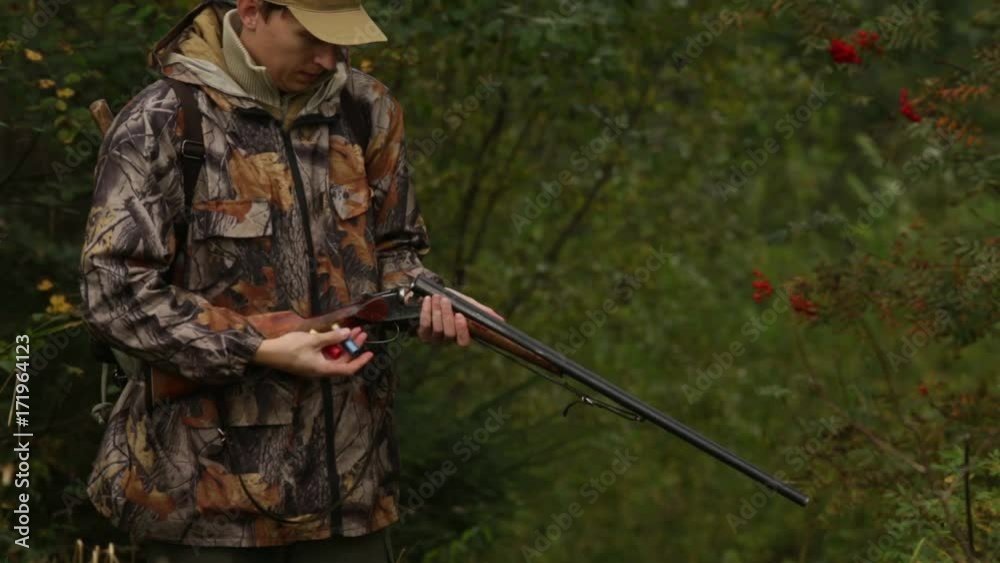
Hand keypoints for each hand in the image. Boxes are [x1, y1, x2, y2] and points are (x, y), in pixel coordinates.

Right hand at [253, 326, 373, 377]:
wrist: (267, 353)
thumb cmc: (289, 347)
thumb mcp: (313, 340)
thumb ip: (332, 337)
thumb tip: (347, 334)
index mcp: (323, 369)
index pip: (348, 369)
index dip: (360, 362)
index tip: (370, 353)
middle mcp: (320, 370)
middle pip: (342, 360)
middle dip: (352, 346)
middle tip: (360, 332)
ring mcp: (314, 366)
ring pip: (334, 356)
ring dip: (342, 343)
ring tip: (349, 330)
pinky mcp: (308, 360)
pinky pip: (325, 354)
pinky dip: (331, 345)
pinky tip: (333, 334)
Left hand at [416, 291, 503, 346]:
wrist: (433, 298)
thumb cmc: (454, 303)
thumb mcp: (468, 305)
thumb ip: (482, 312)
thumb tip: (501, 321)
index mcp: (461, 336)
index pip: (463, 342)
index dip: (462, 330)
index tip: (460, 315)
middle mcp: (448, 341)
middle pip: (449, 334)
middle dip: (446, 315)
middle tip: (446, 300)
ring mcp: (434, 339)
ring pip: (437, 329)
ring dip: (436, 311)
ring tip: (437, 297)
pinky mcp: (422, 334)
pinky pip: (424, 324)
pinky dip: (426, 311)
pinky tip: (428, 300)